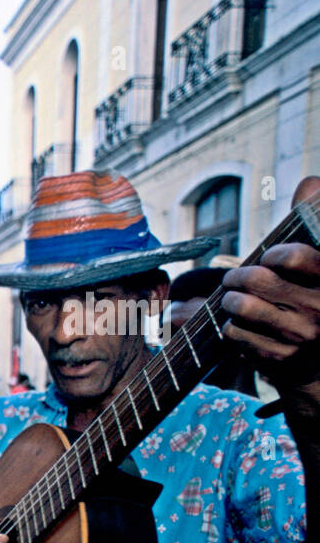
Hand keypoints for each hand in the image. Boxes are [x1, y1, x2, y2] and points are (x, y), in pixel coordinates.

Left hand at [221, 177, 319, 390]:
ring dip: (231, 301)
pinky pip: (236, 335)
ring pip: (243, 308)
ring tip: (234, 300)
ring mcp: (301, 337)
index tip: (268, 258)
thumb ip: (316, 218)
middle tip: (234, 279)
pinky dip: (231, 327)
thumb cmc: (317, 296)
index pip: (294, 256)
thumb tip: (310, 182)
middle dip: (237, 276)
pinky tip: (241, 325)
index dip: (273, 253)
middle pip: (259, 281)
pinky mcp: (280, 359)